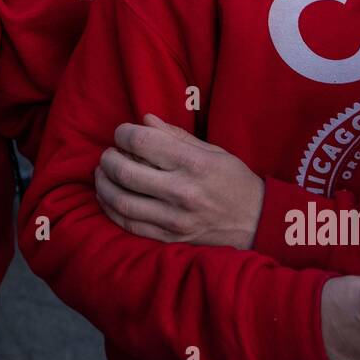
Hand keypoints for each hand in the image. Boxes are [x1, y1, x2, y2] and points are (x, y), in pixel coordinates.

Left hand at [95, 114, 263, 249]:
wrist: (256, 222)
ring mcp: (174, 219)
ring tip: (103, 172)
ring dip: (104, 183)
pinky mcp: (169, 238)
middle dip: (109, 157)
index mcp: (194, 164)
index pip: (142, 142)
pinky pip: (128, 224)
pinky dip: (111, 208)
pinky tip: (108, 196)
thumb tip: (143, 120)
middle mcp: (182, 192)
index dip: (123, 133)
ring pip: (121, 200)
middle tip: (109, 152)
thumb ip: (175, 136)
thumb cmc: (233, 180)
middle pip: (125, 171)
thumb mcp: (212, 151)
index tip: (122, 133)